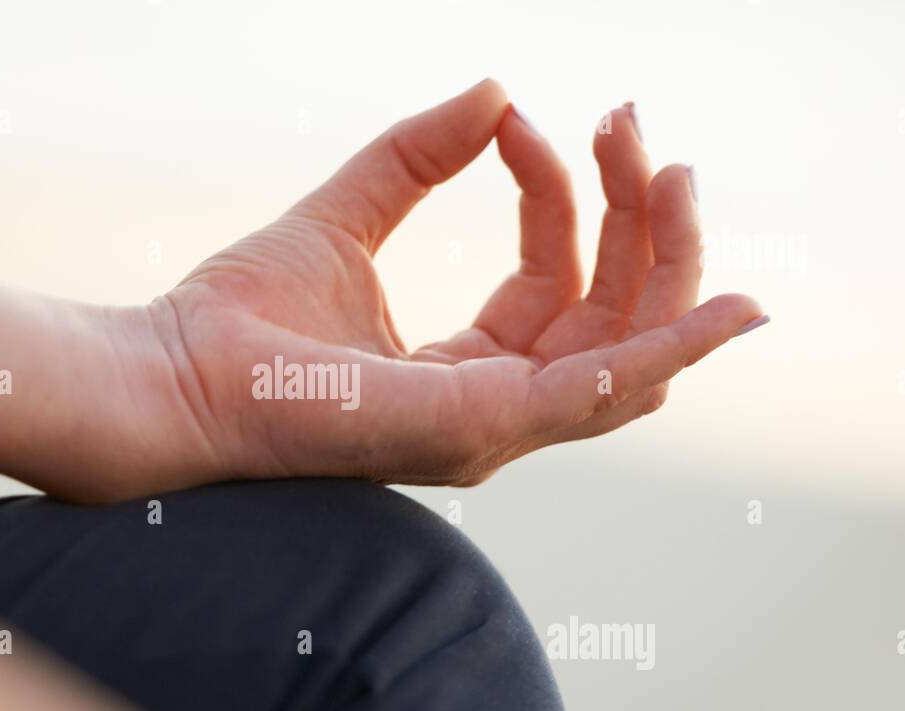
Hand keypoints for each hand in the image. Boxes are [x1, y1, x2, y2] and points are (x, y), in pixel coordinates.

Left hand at [148, 79, 763, 487]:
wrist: (174, 377)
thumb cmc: (241, 319)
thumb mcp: (345, 218)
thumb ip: (417, 158)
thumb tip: (497, 90)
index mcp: (467, 368)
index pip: (552, 281)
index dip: (554, 193)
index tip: (523, 120)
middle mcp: (494, 407)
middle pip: (608, 316)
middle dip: (635, 221)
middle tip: (630, 124)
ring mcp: (493, 426)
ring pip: (625, 349)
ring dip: (661, 260)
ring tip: (667, 166)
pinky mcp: (480, 425)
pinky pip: (603, 393)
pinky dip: (674, 350)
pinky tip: (730, 307)